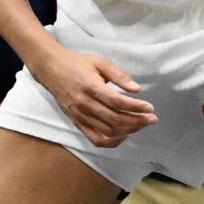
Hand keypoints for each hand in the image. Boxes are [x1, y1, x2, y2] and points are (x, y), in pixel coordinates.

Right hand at [32, 47, 156, 147]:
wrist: (51, 69)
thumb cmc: (77, 63)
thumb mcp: (100, 62)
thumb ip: (119, 75)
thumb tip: (137, 89)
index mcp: (91, 87)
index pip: (118, 103)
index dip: (136, 107)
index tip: (150, 108)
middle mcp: (84, 105)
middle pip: (115, 119)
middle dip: (137, 121)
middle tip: (152, 119)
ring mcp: (79, 116)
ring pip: (107, 131)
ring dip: (128, 131)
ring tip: (141, 125)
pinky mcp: (77, 122)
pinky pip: (95, 139)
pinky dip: (111, 141)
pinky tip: (123, 135)